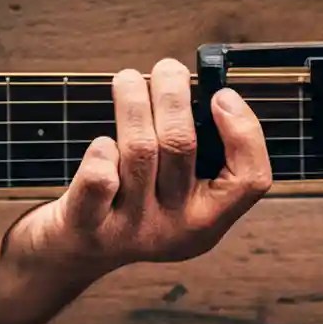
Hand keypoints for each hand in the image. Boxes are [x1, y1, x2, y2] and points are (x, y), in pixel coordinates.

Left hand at [0, 58, 271, 323]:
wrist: (71, 255)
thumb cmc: (130, 205)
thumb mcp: (178, 192)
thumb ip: (199, 152)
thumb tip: (209, 90)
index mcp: (209, 219)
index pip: (251, 179)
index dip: (244, 132)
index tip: (222, 96)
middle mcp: (177, 229)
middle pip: (182, 147)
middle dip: (173, 95)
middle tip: (167, 68)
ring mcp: (133, 231)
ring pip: (141, 151)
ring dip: (133, 104)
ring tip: (128, 80)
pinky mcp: (88, 228)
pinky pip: (99, 182)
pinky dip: (101, 152)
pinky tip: (102, 139)